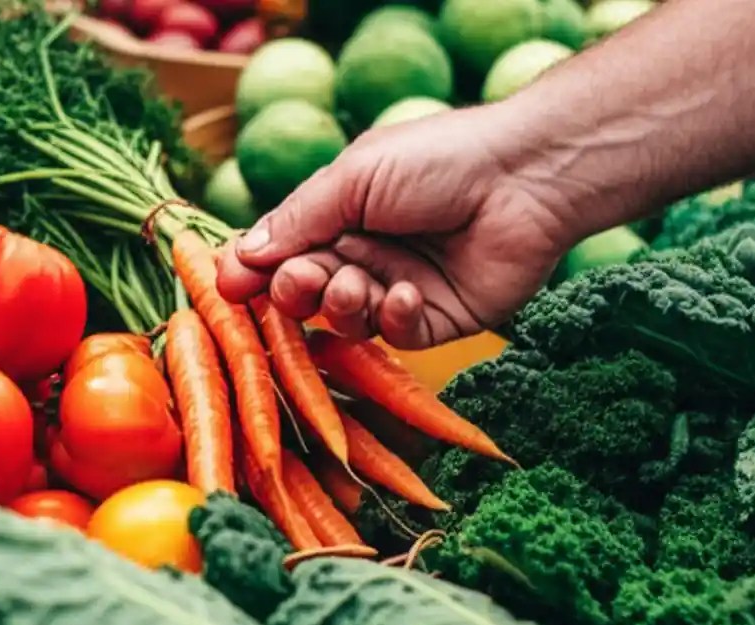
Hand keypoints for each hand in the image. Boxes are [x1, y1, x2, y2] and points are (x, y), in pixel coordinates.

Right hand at [216, 104, 580, 348]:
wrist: (526, 177)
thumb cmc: (439, 159)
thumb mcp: (354, 179)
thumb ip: (297, 220)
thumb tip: (240, 255)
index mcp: (340, 215)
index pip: (282, 252)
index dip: (254, 271)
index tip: (228, 287)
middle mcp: (364, 254)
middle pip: (305, 291)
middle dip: (294, 291)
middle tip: (298, 282)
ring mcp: (397, 288)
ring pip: (344, 319)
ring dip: (340, 305)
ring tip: (355, 284)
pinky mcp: (434, 319)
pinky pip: (395, 334)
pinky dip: (393, 316)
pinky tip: (407, 292)